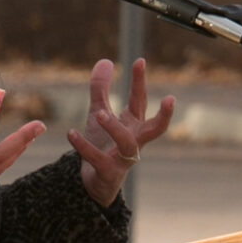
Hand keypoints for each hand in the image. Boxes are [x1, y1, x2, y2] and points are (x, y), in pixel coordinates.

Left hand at [67, 58, 174, 206]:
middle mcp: (134, 141)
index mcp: (134, 125)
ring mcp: (123, 158)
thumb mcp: (99, 113)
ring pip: (127, 143)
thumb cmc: (103, 145)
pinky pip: (98, 158)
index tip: (139, 61)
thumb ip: (101, 89)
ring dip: (115, 127)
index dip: (140, 81)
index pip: (139, 100)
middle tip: (171, 99)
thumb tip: (106, 61)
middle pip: (156, 129)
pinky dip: (84, 146)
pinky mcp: (108, 172)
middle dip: (165, 115)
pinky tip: (71, 133)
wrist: (94, 181)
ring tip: (99, 113)